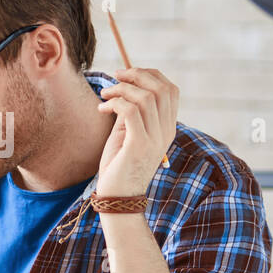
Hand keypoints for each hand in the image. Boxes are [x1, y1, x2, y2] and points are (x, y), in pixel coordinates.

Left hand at [96, 67, 178, 197]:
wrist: (118, 197)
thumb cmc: (120, 165)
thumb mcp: (128, 132)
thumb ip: (131, 111)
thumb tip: (124, 86)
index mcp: (167, 127)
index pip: (170, 89)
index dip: (149, 75)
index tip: (126, 75)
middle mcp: (166, 131)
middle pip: (161, 88)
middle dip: (136, 75)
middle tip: (115, 77)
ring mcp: (155, 138)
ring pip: (145, 97)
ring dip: (121, 89)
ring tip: (104, 96)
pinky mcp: (139, 144)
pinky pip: (130, 111)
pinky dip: (114, 103)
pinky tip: (102, 109)